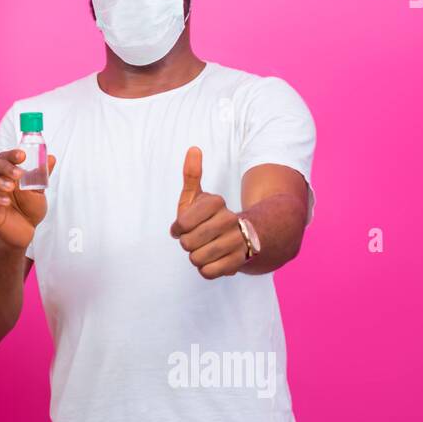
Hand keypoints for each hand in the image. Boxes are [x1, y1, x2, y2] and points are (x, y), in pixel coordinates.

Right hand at [0, 149, 56, 250]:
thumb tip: (51, 158)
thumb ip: (42, 175)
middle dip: (0, 165)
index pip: (1, 156)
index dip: (10, 154)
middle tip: (18, 174)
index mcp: (4, 170)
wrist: (27, 229)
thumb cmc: (30, 206)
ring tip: (10, 187)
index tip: (23, 156)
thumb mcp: (39, 190)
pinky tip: (6, 202)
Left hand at [169, 146, 246, 279]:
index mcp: (216, 203)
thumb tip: (193, 148)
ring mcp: (237, 242)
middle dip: (187, 244)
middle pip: (187, 243)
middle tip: (196, 239)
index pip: (181, 223)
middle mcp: (229, 220)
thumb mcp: (198, 196)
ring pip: (197, 259)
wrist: (244, 236)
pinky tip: (215, 260)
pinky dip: (206, 270)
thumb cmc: (210, 217)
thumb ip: (192, 174)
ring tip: (206, 249)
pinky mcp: (239, 262)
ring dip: (196, 257)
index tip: (182, 227)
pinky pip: (208, 272)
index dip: (178, 228)